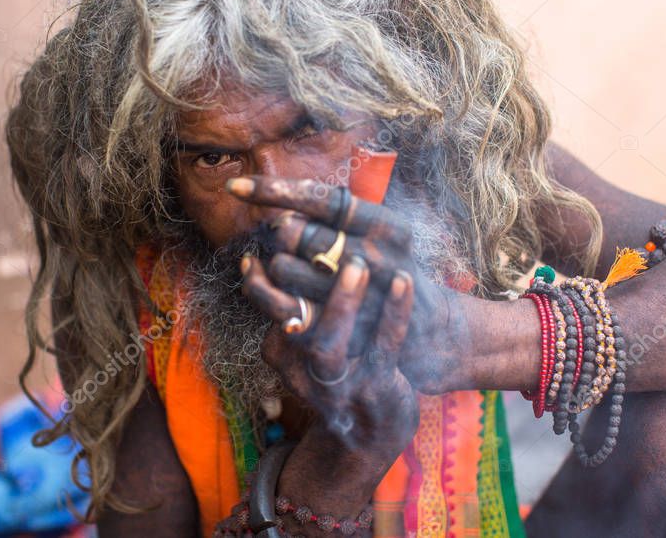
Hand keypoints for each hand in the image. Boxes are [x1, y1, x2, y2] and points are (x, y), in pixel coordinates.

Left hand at [228, 176, 468, 394]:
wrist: (426, 328)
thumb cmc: (391, 268)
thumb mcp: (382, 232)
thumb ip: (339, 214)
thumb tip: (277, 201)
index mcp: (387, 224)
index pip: (319, 198)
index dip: (273, 189)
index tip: (234, 186)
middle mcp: (376, 256)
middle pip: (294, 232)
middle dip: (278, 231)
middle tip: (283, 237)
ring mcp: (361, 295)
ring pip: (283, 268)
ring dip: (271, 264)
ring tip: (284, 264)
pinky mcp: (343, 328)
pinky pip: (282, 306)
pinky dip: (262, 290)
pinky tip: (255, 277)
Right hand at [241, 252, 417, 453]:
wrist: (371, 431)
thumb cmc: (340, 368)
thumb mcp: (305, 343)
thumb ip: (294, 301)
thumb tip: (288, 233)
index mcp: (283, 348)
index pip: (263, 306)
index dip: (261, 273)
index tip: (270, 233)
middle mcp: (304, 363)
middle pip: (289, 318)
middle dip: (296, 276)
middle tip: (307, 234)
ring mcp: (340, 377)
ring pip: (328, 342)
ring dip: (342, 301)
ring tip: (357, 264)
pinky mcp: (378, 384)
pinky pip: (384, 346)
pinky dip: (393, 314)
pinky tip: (404, 282)